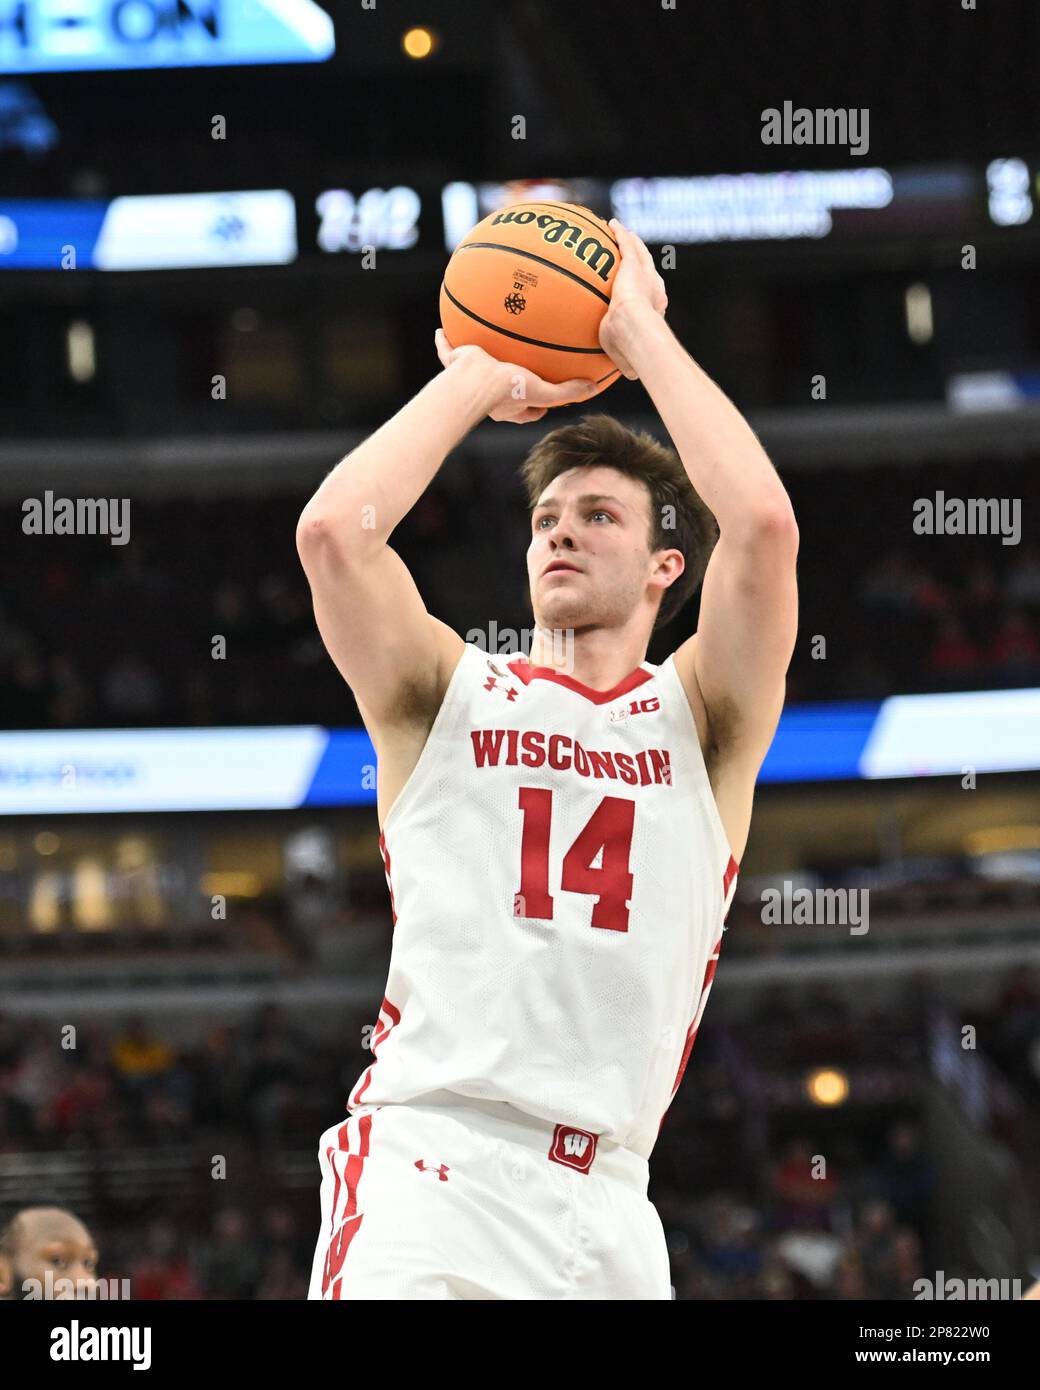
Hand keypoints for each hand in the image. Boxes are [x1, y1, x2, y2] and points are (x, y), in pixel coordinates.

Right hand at [434, 330, 597, 422]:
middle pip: (502, 385)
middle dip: (509, 377)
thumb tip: (593, 388)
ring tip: (484, 341)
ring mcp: (471, 377)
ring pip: (474, 367)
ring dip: (478, 357)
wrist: (474, 383)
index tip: (548, 391)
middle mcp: (490, 393)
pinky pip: (448, 351)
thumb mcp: (543, 392)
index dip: (539, 402)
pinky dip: (444, 342)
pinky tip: (441, 329)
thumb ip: (567, 391)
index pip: (528, 408)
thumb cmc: (506, 391)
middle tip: (519, 366)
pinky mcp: (456, 364)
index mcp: (509, 404)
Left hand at [599, 218, 667, 379]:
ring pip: (638, 252)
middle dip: (640, 258)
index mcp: (655, 306)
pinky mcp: (632, 264)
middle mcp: (654, 286)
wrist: (634, 328)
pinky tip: (611, 225)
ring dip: (631, 241)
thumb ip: (627, 360)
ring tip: (621, 232)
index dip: (646, 288)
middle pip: (647, 267)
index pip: (651, 294)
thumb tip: (631, 375)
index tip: (639, 285)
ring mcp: (644, 273)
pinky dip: (620, 234)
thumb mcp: (627, 355)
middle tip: (632, 251)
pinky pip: (625, 244)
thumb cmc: (631, 346)